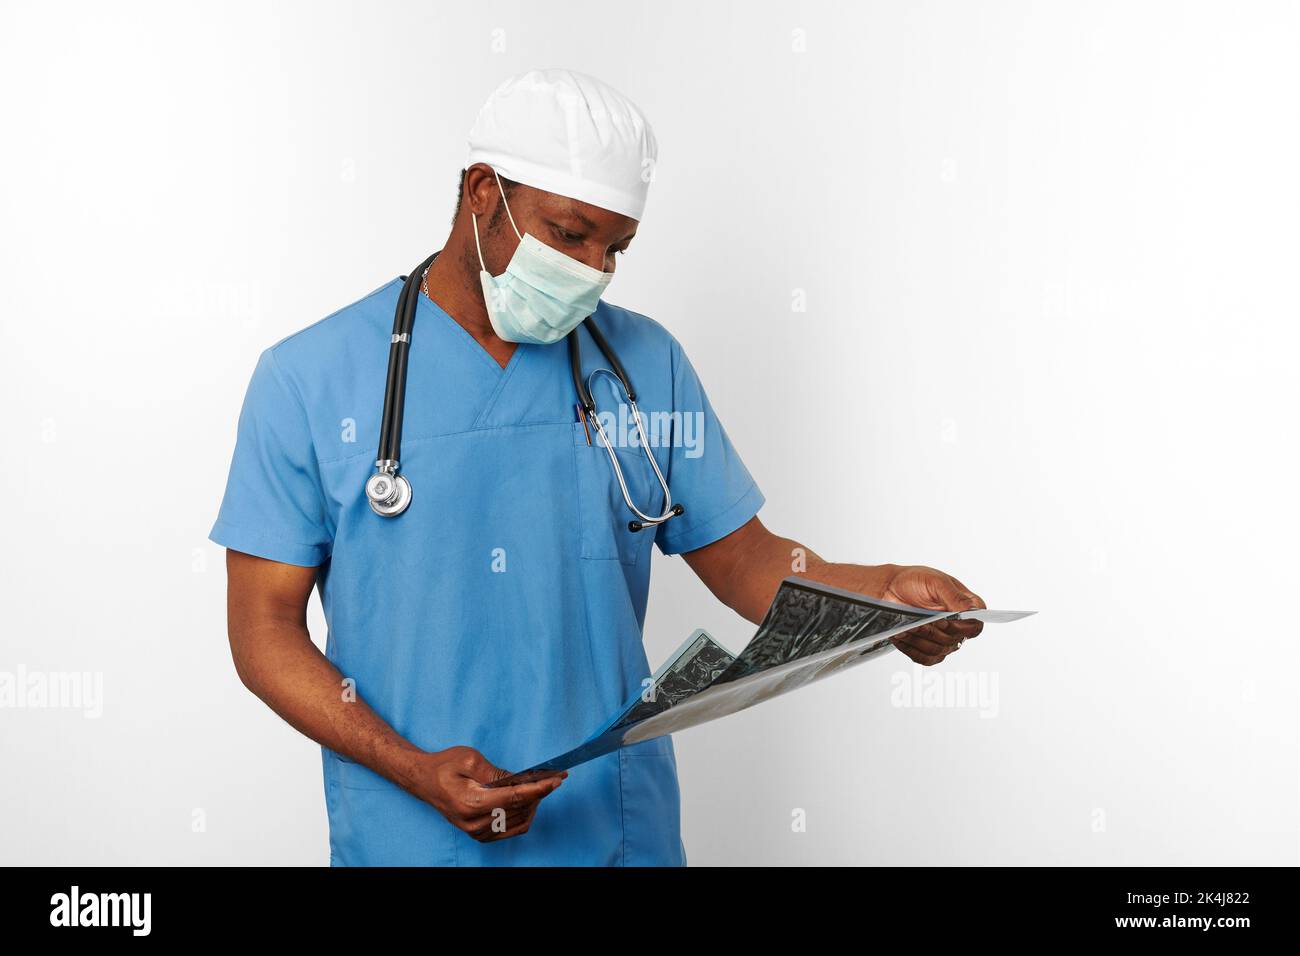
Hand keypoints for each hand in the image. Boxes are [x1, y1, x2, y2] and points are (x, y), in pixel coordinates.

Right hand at [405, 746, 565, 841]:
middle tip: (552, 777)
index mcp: (472, 803)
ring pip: (518, 821)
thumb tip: (519, 780)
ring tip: (539, 787)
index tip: (557, 780)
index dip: (539, 789)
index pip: (514, 798)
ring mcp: (476, 832)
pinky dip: (524, 816)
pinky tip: (528, 802)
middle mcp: (475, 822)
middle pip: (519, 809)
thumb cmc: (445, 766)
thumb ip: (496, 772)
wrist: (424, 781)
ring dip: (533, 804)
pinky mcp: (479, 834)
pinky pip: (511, 830)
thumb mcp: (470, 759)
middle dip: (539, 793)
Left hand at [877, 564, 985, 665]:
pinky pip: (926, 659)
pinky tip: (903, 636)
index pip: (976, 624)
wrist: (888, 588)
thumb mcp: (935, 582)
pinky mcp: (926, 647)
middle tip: (921, 622)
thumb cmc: (912, 581)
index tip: (947, 621)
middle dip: (936, 631)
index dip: (964, 627)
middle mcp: (956, 624)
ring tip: (909, 627)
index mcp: (964, 606)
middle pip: (955, 640)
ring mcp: (942, 637)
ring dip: (922, 640)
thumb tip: (971, 611)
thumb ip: (954, 596)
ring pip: (940, 650)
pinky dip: (913, 649)